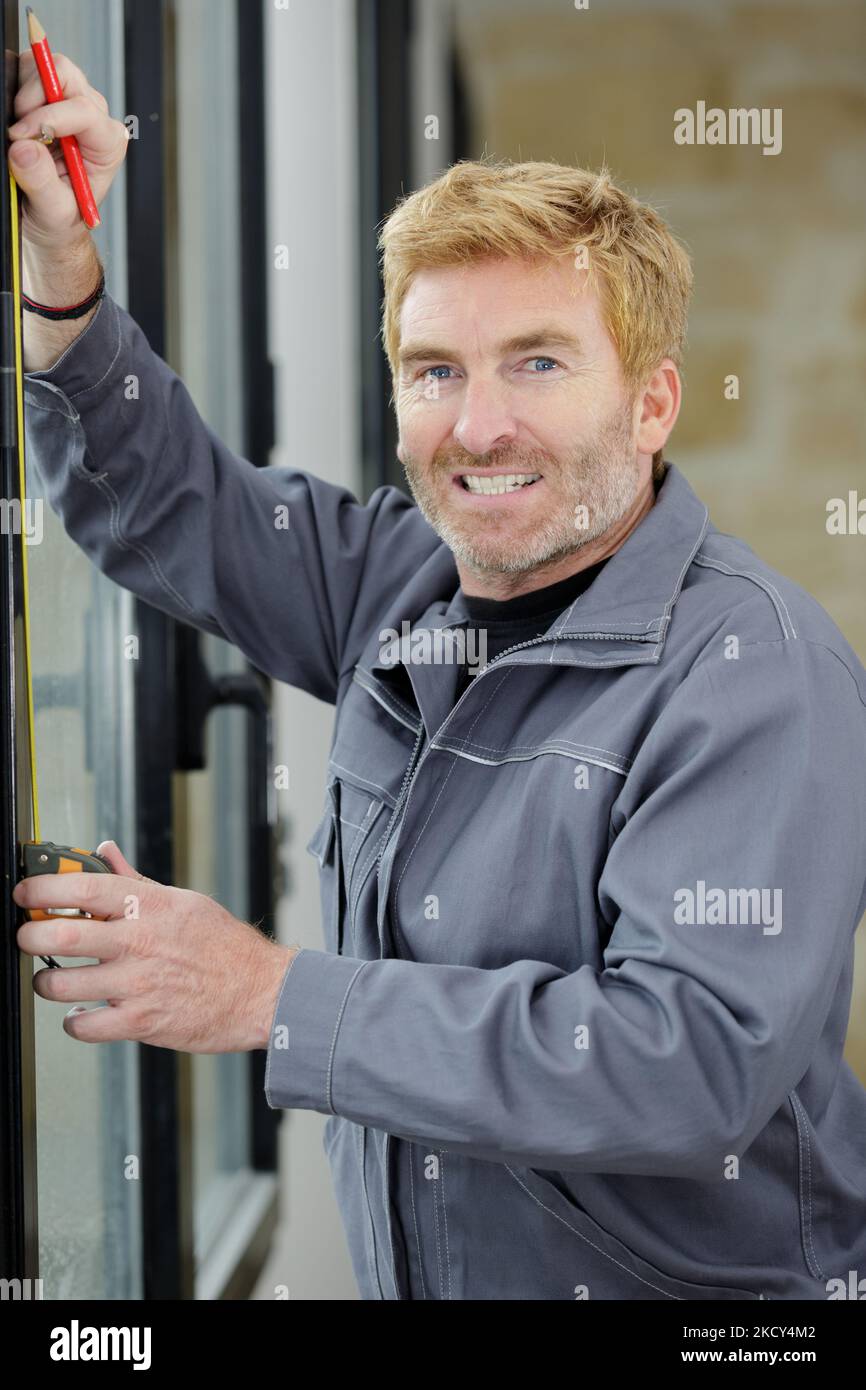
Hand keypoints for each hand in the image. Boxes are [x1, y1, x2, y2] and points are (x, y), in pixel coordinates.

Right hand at [8, 50, 129, 251]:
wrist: (48, 219)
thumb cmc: (59, 216)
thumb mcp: (53, 211)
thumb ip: (42, 182)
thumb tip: (25, 147)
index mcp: (106, 143)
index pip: (84, 110)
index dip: (49, 117)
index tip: (21, 136)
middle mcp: (93, 115)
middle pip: (64, 74)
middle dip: (33, 97)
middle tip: (17, 131)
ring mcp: (70, 100)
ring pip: (44, 67)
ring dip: (23, 95)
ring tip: (19, 132)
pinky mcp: (46, 94)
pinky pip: (27, 71)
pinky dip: (16, 90)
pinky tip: (18, 122)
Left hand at [13, 841, 297, 1051]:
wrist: (260, 991)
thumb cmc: (223, 946)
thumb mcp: (182, 901)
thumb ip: (135, 880)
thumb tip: (105, 851)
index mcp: (149, 906)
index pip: (83, 887)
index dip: (43, 887)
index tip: (25, 891)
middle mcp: (139, 942)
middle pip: (60, 935)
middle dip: (30, 936)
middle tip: (28, 938)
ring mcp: (137, 984)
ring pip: (61, 985)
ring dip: (46, 982)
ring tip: (52, 980)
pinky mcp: (141, 1022)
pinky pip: (84, 1026)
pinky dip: (74, 1022)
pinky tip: (82, 1013)